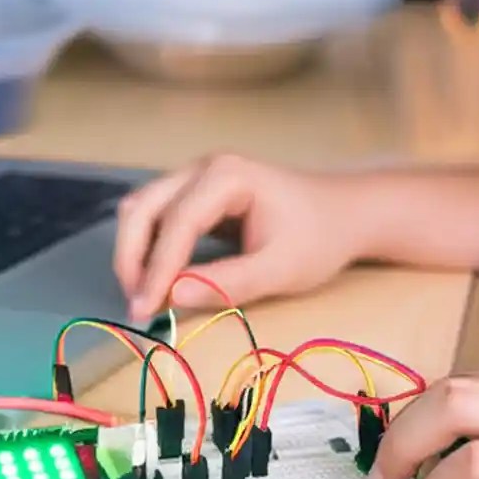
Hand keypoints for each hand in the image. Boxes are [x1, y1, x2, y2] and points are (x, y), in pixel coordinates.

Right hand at [114, 154, 367, 321]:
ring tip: (145, 296)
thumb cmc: (319, 239)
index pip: (176, 223)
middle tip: (138, 306)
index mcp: (227, 176)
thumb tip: (171, 297)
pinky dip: (147, 248)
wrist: (346, 214)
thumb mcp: (280, 270)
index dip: (157, 270)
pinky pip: (154, 215)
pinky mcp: (194, 192)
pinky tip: (157, 280)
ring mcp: (195, 176)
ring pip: (141, 210)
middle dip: (132, 259)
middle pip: (142, 208)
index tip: (145, 310)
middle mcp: (203, 167)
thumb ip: (227, 284)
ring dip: (134, 253)